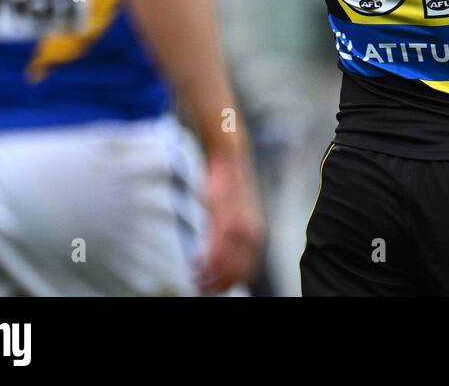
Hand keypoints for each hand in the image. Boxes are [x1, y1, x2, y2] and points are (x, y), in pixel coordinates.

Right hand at [197, 147, 263, 293]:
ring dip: (210, 278)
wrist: (229, 159)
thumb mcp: (233, 214)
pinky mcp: (224, 219)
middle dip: (219, 285)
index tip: (213, 290)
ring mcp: (238, 228)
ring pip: (226, 267)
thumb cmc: (228, 186)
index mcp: (255, 235)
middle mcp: (250, 234)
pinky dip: (206, 263)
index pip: (246, 272)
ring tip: (195, 279)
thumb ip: (230, 235)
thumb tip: (219, 256)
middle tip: (200, 288)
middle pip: (238, 274)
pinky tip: (194, 265)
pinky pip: (216, 251)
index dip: (230, 284)